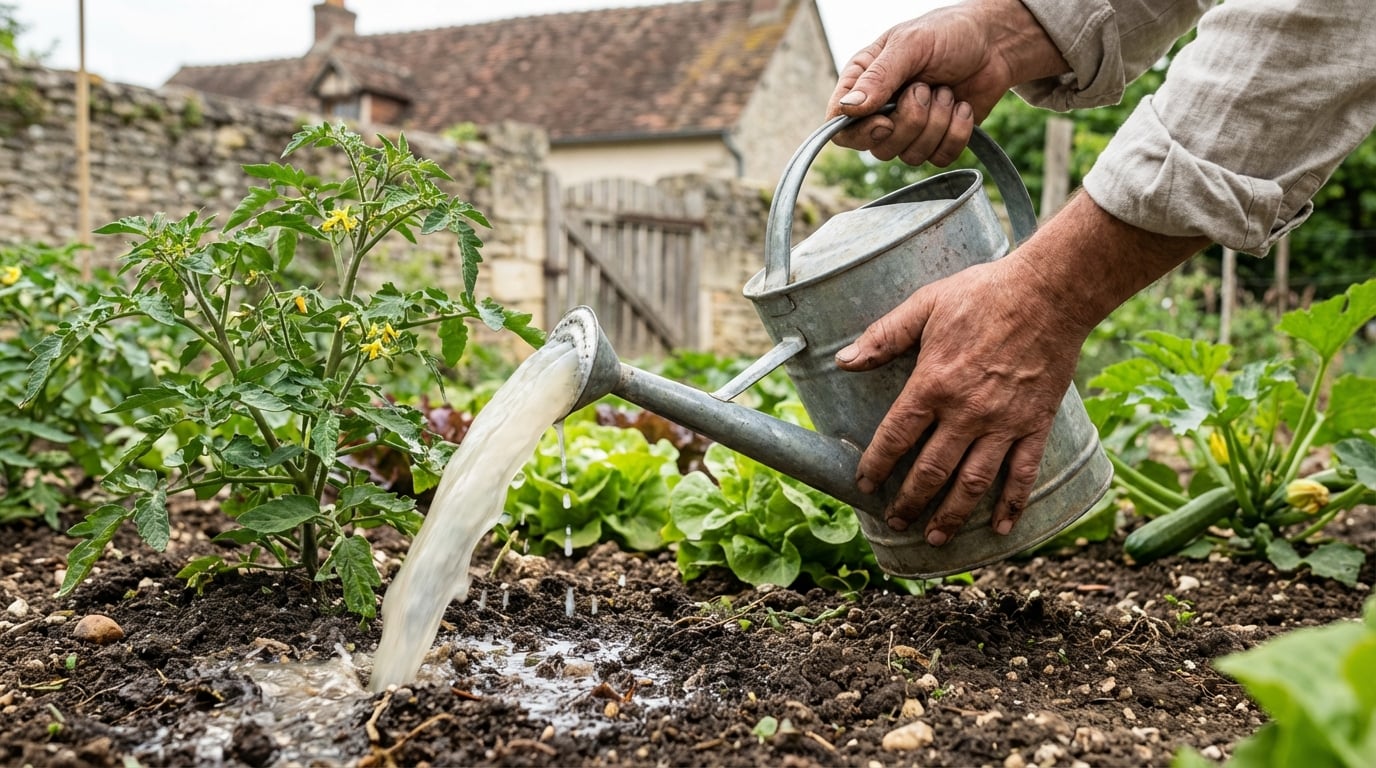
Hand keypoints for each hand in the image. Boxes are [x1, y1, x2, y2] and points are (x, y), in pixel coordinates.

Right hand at [827, 0, 1068, 165]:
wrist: (997, 44)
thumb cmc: (949, 33)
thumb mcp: (910, 45)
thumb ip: (879, 77)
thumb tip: (849, 109)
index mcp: (864, 83)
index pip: (840, 125)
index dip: (860, 132)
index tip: (885, 121)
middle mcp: (882, 110)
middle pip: (878, 146)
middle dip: (911, 121)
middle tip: (926, 88)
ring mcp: (909, 129)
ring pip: (909, 156)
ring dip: (937, 123)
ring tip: (947, 92)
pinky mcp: (937, 140)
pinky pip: (939, 158)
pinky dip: (956, 133)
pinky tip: (962, 106)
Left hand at [834, 254, 1089, 545]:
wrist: (1050, 292)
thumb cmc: (984, 294)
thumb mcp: (925, 305)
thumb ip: (884, 336)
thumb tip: (844, 361)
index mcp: (933, 384)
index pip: (895, 436)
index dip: (876, 465)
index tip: (863, 484)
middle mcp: (966, 412)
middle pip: (931, 470)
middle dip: (910, 501)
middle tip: (895, 522)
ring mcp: (1003, 423)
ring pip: (973, 481)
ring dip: (952, 514)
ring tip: (935, 537)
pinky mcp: (1035, 424)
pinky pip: (1022, 472)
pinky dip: (1012, 503)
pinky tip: (1002, 527)